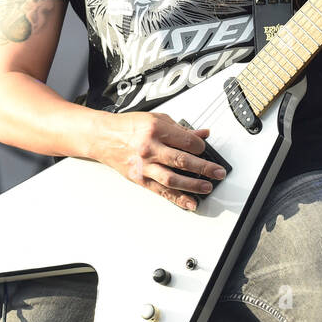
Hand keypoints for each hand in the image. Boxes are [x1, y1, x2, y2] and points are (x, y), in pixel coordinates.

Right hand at [88, 110, 225, 211]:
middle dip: (204, 168)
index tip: (206, 150)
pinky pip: (161, 191)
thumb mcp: (157, 119)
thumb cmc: (128, 127)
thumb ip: (181, 129)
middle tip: (218, 173)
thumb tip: (202, 135)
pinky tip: (189, 203)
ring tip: (207, 188)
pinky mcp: (140, 178)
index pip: (187, 141)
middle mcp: (150, 147)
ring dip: (193, 185)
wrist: (103, 136)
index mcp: (156, 129)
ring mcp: (144, 165)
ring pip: (172, 178)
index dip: (201, 147)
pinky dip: (177, 198)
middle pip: (182, 160)